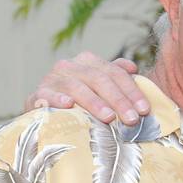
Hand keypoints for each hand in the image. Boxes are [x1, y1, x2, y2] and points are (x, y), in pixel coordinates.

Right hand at [25, 50, 149, 124]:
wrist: (45, 114)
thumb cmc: (80, 104)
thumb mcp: (99, 89)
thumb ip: (116, 77)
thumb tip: (133, 68)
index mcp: (88, 62)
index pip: (114, 73)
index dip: (131, 90)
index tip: (145, 110)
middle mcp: (70, 66)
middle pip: (98, 79)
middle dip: (118, 100)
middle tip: (132, 119)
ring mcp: (52, 79)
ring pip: (76, 87)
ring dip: (94, 102)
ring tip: (109, 117)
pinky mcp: (37, 95)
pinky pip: (46, 95)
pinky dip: (57, 99)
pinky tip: (68, 105)